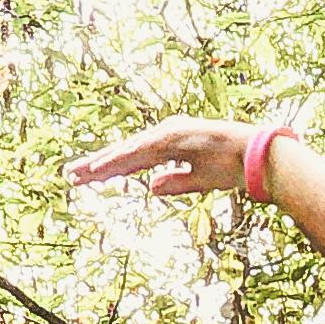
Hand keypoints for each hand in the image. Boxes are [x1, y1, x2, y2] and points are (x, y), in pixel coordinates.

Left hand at [71, 115, 262, 197]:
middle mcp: (164, 137)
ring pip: (127, 151)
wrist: (255, 159)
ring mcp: (167, 134)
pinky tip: (102, 168)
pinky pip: (141, 151)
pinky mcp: (172, 136)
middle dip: (96, 166)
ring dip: (101, 163)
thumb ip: (174, 184)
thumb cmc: (231, 168)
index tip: (86, 181)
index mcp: (169, 147)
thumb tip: (150, 189)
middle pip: (123, 154)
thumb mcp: (197, 181)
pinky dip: (120, 159)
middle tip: (69, 176)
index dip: (108, 171)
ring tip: (77, 174)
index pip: (132, 161)